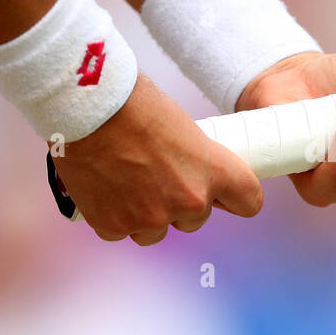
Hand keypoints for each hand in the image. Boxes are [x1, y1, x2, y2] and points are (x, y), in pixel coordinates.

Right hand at [52, 75, 262, 243]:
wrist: (86, 106)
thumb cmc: (134, 104)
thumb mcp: (184, 127)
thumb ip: (195, 158)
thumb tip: (189, 170)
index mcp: (214, 172)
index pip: (249, 201)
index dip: (235, 198)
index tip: (225, 195)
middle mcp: (189, 202)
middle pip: (196, 218)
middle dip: (180, 203)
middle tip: (156, 174)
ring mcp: (150, 219)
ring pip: (156, 230)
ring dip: (146, 213)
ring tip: (125, 179)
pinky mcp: (114, 226)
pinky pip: (120, 230)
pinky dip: (112, 214)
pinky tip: (104, 187)